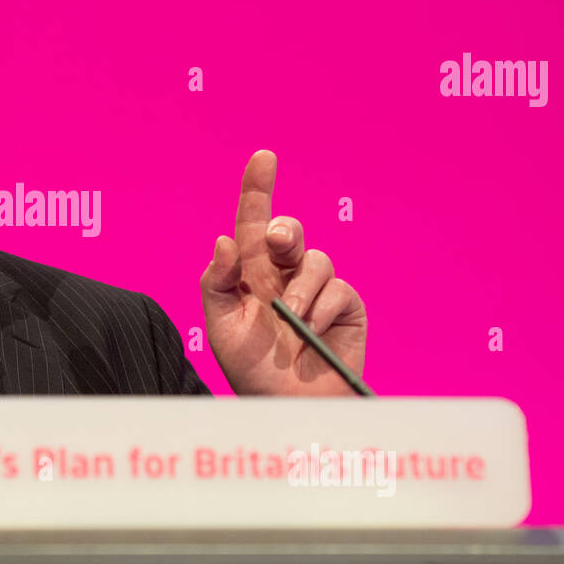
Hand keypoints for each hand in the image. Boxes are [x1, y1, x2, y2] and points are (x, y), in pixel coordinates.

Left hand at [200, 150, 367, 394]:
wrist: (286, 407)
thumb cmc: (250, 369)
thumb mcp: (220, 327)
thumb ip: (217, 283)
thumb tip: (225, 241)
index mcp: (251, 271)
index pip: (252, 220)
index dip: (258, 187)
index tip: (263, 157)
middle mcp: (285, 274)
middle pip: (288, 230)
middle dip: (283, 230)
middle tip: (274, 243)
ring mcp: (317, 288)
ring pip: (315, 260)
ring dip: (300, 289)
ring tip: (290, 320)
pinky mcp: (346, 306)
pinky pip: (338, 289)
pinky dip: (321, 308)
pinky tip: (311, 331)